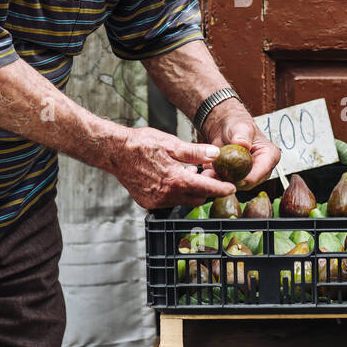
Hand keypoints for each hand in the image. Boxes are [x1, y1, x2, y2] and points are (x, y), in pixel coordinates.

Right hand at [105, 127, 232, 210]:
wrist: (114, 152)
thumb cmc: (141, 144)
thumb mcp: (172, 143)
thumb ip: (195, 152)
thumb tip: (215, 154)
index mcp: (175, 180)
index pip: (206, 189)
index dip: (221, 189)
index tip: (231, 188)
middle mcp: (166, 195)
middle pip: (197, 198)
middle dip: (206, 189)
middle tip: (208, 174)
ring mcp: (156, 201)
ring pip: (183, 201)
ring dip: (190, 190)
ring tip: (188, 172)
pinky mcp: (147, 203)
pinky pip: (169, 202)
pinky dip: (175, 193)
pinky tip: (173, 178)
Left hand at [201, 100, 280, 187]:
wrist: (225, 127)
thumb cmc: (237, 124)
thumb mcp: (240, 127)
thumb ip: (241, 136)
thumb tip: (242, 144)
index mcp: (270, 156)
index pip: (260, 173)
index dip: (245, 178)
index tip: (229, 175)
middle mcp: (262, 169)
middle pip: (248, 183)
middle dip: (230, 181)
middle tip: (214, 174)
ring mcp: (250, 175)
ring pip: (236, 185)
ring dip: (221, 181)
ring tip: (209, 172)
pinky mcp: (238, 178)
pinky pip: (227, 183)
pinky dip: (217, 179)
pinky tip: (208, 171)